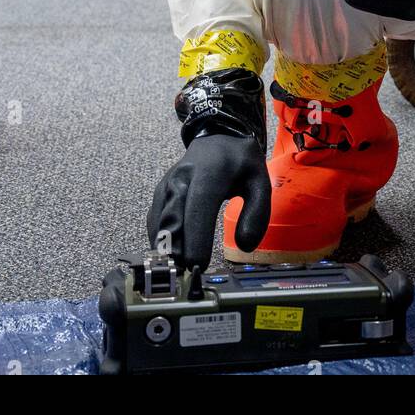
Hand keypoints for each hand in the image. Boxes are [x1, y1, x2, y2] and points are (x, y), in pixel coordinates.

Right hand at [147, 67, 270, 268]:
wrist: (218, 136)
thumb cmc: (240, 162)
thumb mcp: (260, 181)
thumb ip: (257, 213)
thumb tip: (245, 246)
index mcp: (209, 174)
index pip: (197, 208)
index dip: (195, 239)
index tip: (199, 265)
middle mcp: (182, 179)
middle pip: (172, 220)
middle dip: (177, 251)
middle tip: (187, 278)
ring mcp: (167, 186)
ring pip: (159, 223)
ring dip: (167, 250)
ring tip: (178, 274)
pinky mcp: (160, 193)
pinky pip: (154, 221)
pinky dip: (160, 241)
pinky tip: (170, 257)